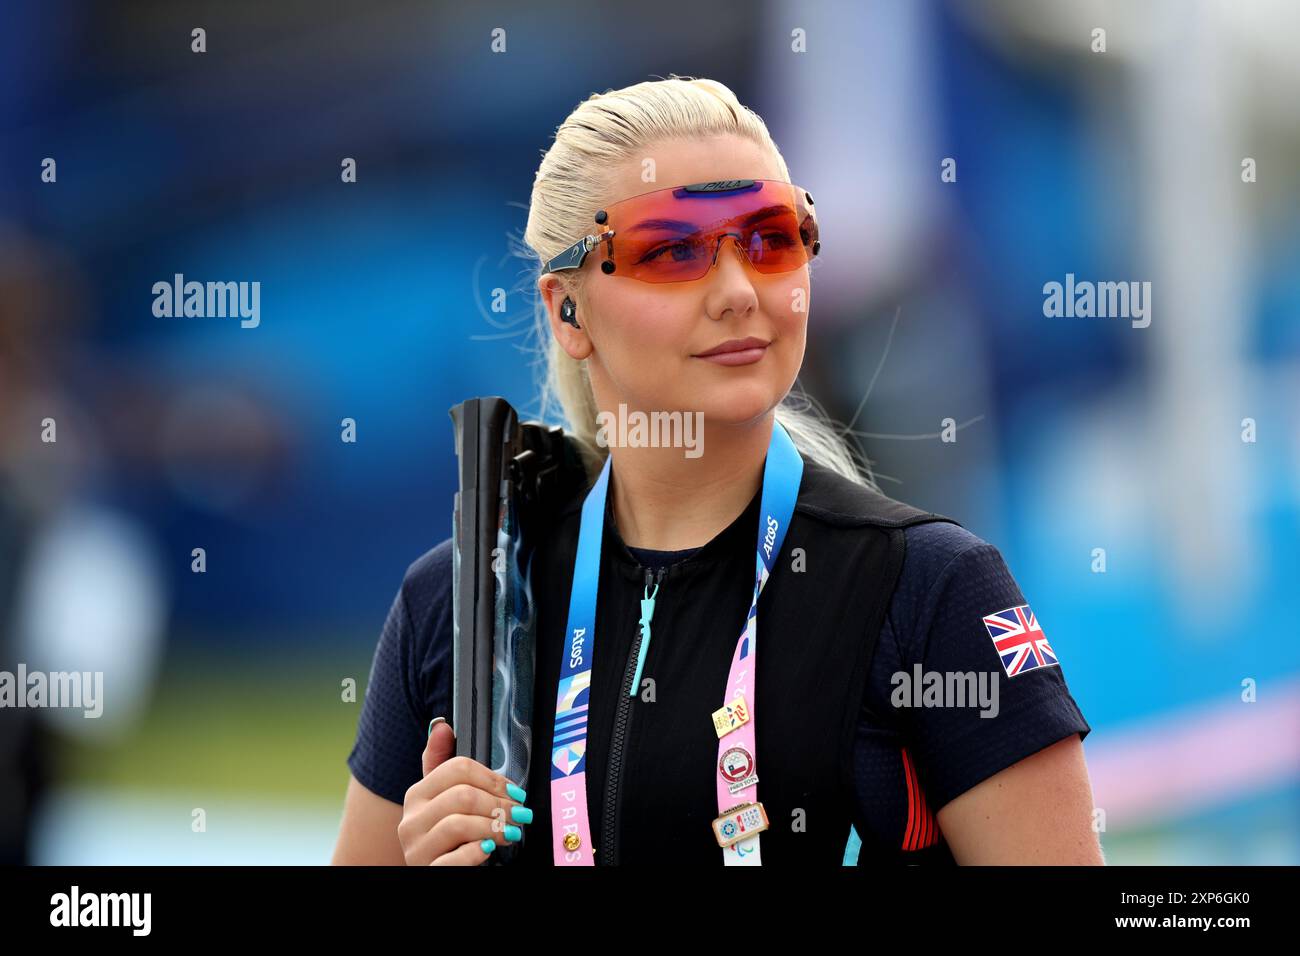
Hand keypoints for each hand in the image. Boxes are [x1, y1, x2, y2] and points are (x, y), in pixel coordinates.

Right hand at [397, 718, 530, 865]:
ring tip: (510, 833)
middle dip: (500, 805)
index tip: (513, 791)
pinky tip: (488, 850)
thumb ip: (441, 764)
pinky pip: (456, 858)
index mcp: (417, 794)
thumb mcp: (441, 800)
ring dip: (494, 828)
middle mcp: (411, 819)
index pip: (457, 768)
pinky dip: (478, 852)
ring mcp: (417, 848)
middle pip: (463, 795)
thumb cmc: (445, 837)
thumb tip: (441, 726)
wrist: (435, 875)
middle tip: (520, 813)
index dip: (493, 778)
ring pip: (460, 824)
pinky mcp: (427, 871)